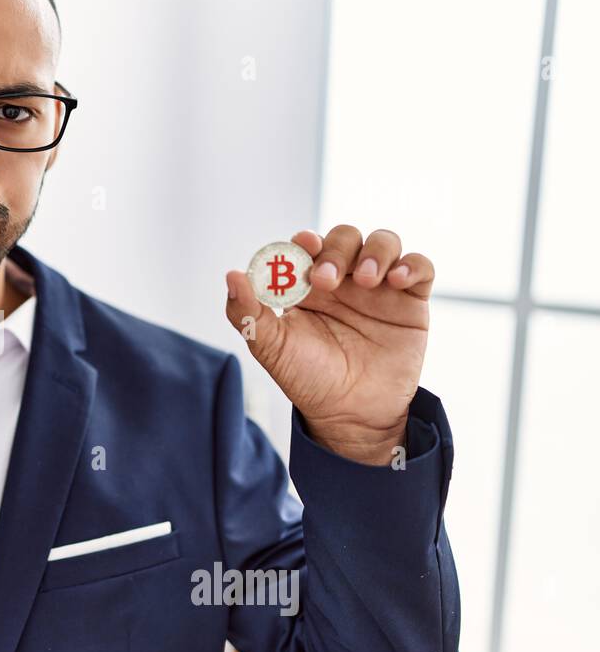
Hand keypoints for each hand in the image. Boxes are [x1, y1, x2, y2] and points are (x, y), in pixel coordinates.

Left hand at [224, 226, 432, 463]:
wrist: (351, 414)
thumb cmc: (308, 379)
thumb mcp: (270, 347)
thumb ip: (246, 313)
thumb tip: (232, 275)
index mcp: (308, 284)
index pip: (307, 246)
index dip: (304, 241)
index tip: (302, 246)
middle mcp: (344, 280)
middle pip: (345, 237)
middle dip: (336, 249)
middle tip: (327, 279)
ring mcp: (379, 287)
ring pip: (384, 242)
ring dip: (376, 252)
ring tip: (367, 280)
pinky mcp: (410, 300)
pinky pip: (419, 267)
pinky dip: (411, 265)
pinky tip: (396, 281)